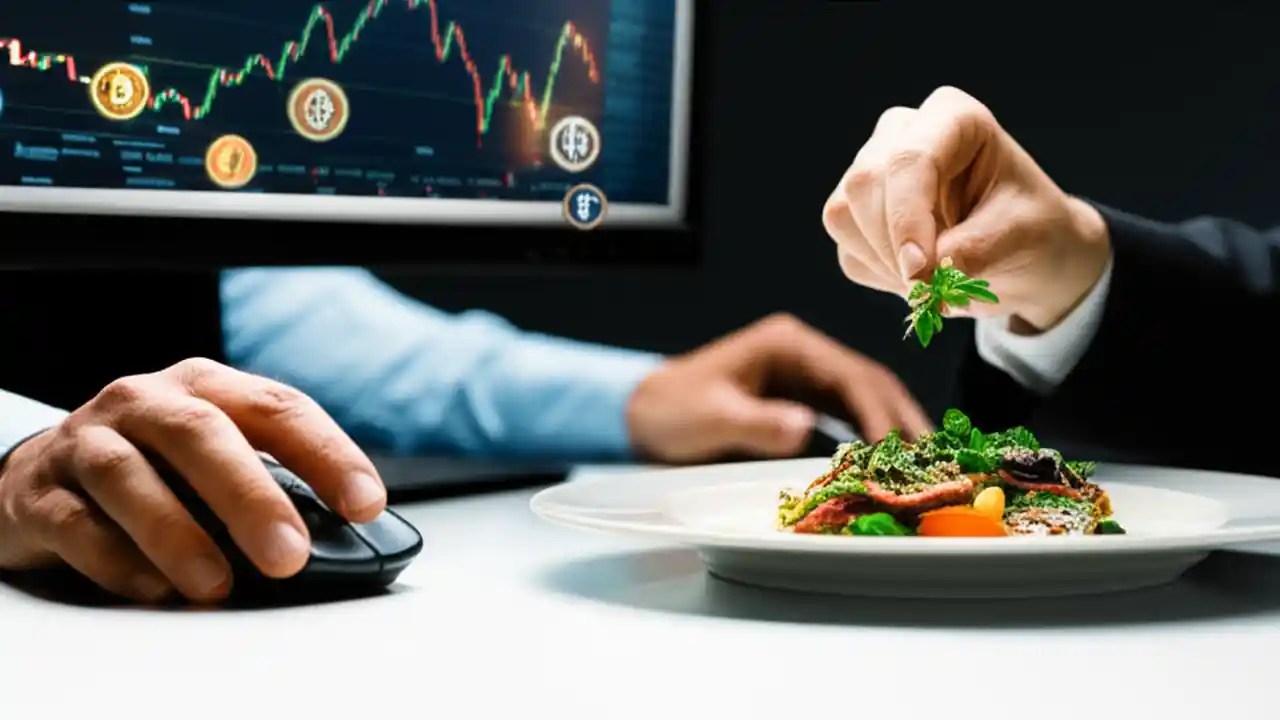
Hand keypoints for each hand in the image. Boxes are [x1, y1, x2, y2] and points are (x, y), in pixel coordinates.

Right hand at [0, 358, 385, 602]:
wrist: (44, 473)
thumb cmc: (156, 467)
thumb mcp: (214, 458)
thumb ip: (268, 485)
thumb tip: (334, 543)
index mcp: (208, 388)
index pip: (279, 409)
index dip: (327, 453)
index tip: (366, 503)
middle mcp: (148, 403)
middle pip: (203, 435)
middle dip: (251, 496)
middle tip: (289, 555)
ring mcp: (87, 442)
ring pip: (129, 476)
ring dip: (178, 533)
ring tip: (217, 585)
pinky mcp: (38, 494)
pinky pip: (75, 525)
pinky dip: (117, 560)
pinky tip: (154, 589)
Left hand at [626, 314, 930, 462]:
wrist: (639, 415)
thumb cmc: (669, 410)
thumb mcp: (709, 418)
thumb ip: (755, 423)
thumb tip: (804, 427)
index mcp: (787, 344)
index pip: (851, 376)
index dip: (881, 414)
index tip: (899, 451)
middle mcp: (804, 354)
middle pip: (870, 384)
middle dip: (903, 421)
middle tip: (933, 463)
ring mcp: (804, 377)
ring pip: (866, 400)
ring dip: (895, 431)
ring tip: (923, 470)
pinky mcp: (801, 401)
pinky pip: (848, 418)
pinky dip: (872, 440)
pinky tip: (888, 467)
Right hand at [822, 86, 1110, 331]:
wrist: (1024, 254)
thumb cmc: (1030, 229)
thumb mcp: (1019, 238)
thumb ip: (971, 253)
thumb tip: (919, 279)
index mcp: (953, 118)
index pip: (909, 159)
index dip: (906, 217)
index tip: (920, 270)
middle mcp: (903, 134)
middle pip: (864, 184)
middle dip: (892, 246)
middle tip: (933, 288)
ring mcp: (873, 171)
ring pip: (844, 216)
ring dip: (884, 263)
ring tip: (935, 279)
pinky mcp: (856, 212)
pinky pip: (848, 250)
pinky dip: (880, 276)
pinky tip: (919, 275)